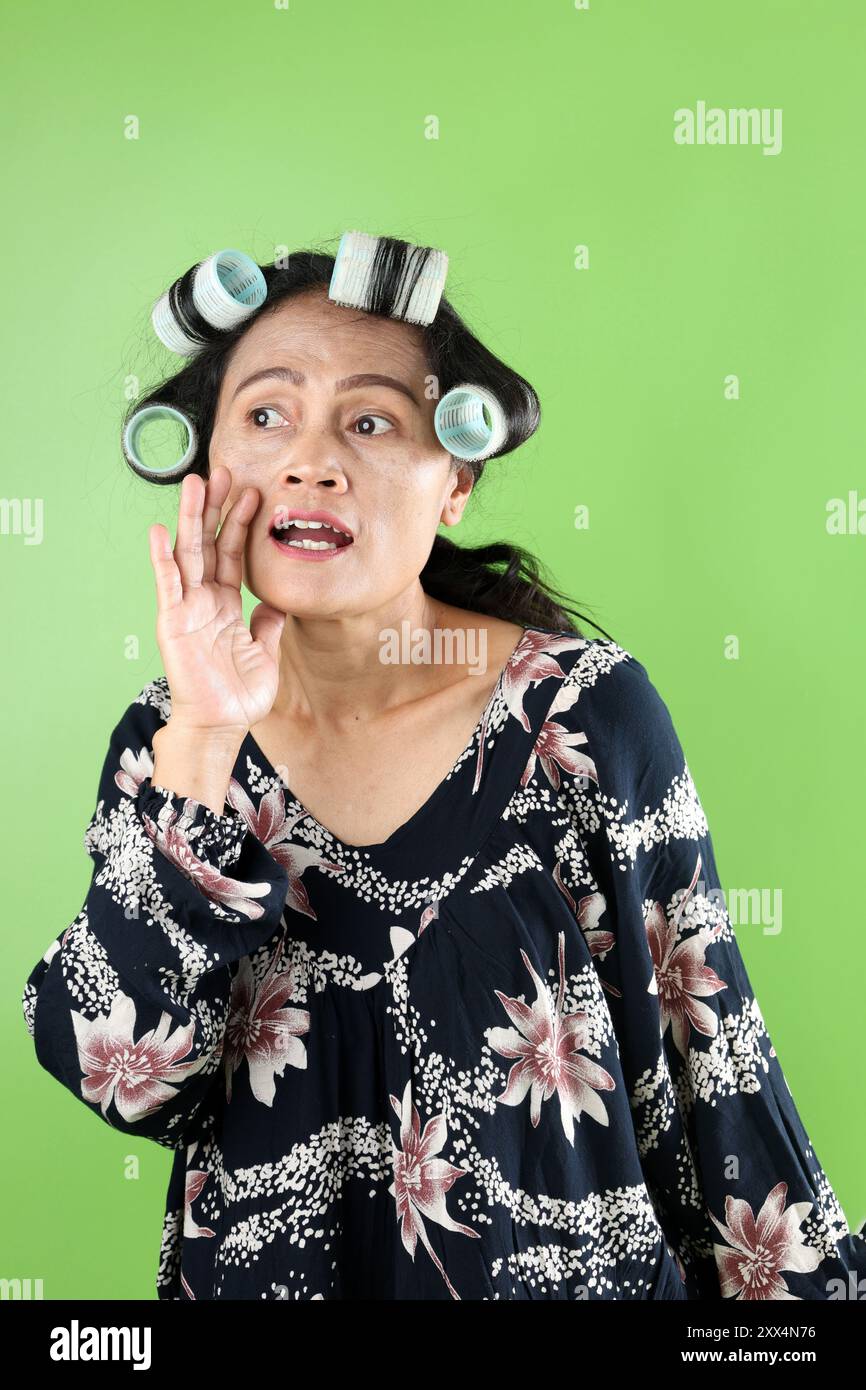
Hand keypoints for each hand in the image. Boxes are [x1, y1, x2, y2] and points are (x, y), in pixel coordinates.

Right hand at [148, 466, 285, 734]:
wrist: (221, 724)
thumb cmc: (239, 695)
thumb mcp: (266, 654)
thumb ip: (269, 625)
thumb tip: (278, 601)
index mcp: (227, 605)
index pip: (233, 554)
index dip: (241, 523)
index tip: (253, 492)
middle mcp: (205, 600)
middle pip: (209, 543)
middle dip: (216, 508)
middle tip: (223, 471)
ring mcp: (187, 608)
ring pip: (189, 553)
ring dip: (190, 519)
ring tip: (194, 483)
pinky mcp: (173, 622)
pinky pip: (167, 584)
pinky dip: (162, 558)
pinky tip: (159, 530)